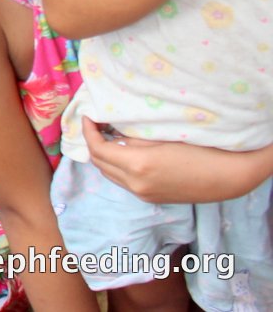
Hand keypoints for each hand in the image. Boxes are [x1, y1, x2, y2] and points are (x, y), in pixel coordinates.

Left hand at [83, 117, 272, 203]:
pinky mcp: (151, 198)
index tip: (88, 116)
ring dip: (104, 156)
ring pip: (109, 174)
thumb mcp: (161, 136)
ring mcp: (143, 194)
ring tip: (108, 136)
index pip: (98, 148)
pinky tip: (124, 153)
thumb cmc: (199, 149)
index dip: (88, 131)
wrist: (228, 177)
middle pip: (99, 163)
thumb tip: (112, 131)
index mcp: (137, 165)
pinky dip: (116, 166)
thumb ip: (132, 136)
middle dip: (92, 143)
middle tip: (96, 124)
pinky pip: (123, 182)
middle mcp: (135, 184)